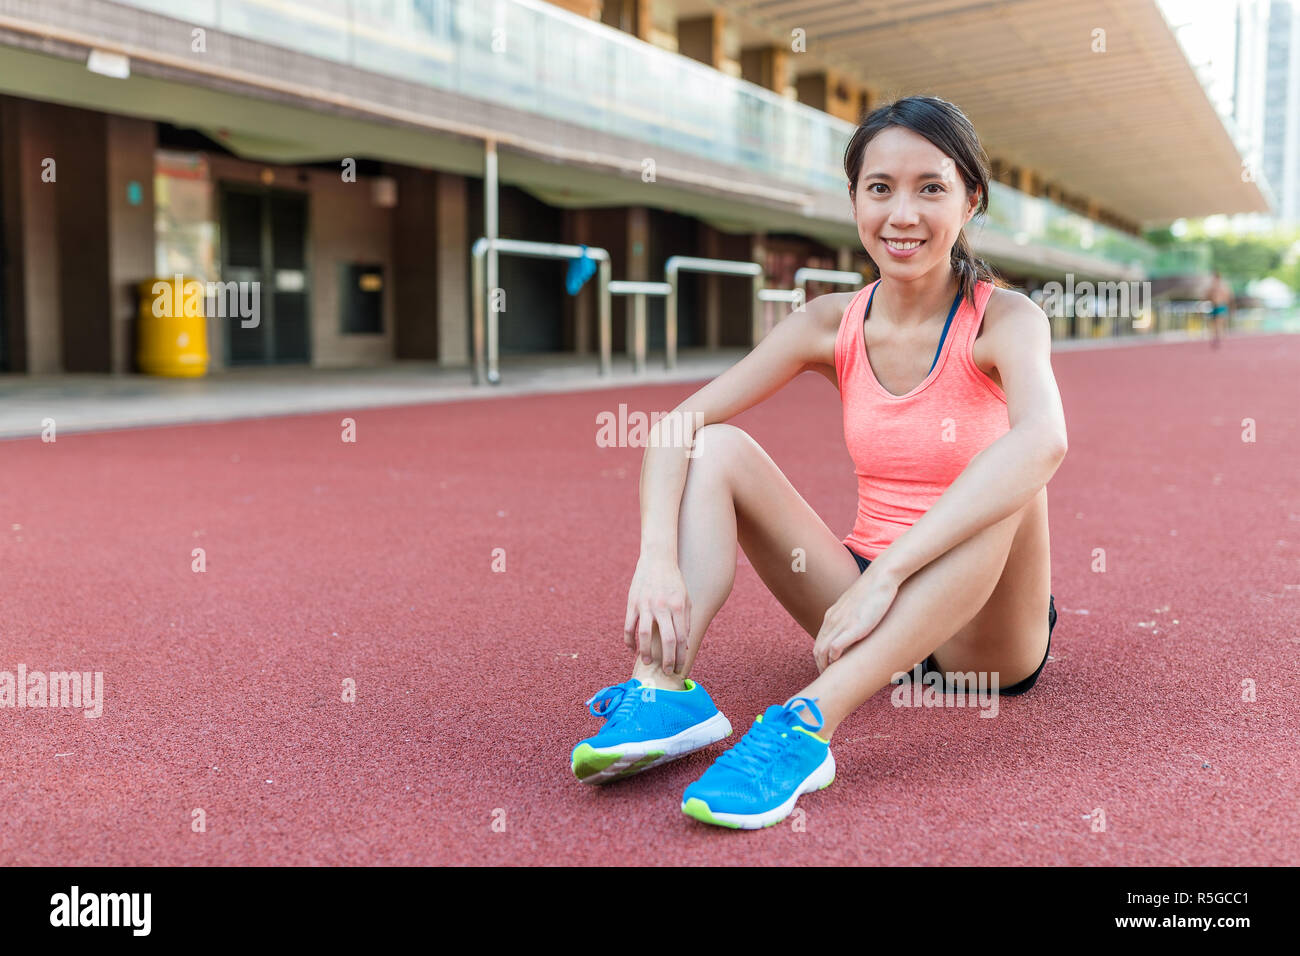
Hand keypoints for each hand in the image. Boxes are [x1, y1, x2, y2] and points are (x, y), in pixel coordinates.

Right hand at [624, 555, 691, 675]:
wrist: (657, 559)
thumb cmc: (674, 581)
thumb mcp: (685, 599)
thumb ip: (686, 621)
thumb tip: (684, 645)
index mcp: (677, 607)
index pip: (681, 638)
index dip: (681, 656)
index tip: (680, 667)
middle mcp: (662, 607)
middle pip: (666, 640)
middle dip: (667, 659)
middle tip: (667, 671)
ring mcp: (645, 605)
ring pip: (644, 635)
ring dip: (645, 652)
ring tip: (648, 662)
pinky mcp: (632, 603)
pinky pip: (629, 626)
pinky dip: (629, 640)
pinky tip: (632, 649)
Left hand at [813, 568, 900, 671]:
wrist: (880, 577)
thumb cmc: (873, 592)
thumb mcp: (856, 607)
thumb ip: (851, 619)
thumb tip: (855, 629)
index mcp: (831, 616)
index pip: (819, 642)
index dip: (821, 659)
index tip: (827, 670)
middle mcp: (832, 620)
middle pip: (817, 650)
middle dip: (820, 666)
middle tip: (828, 679)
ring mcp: (841, 623)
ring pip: (822, 650)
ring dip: (825, 666)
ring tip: (832, 678)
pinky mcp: (853, 626)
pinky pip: (835, 647)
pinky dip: (834, 659)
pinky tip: (839, 665)